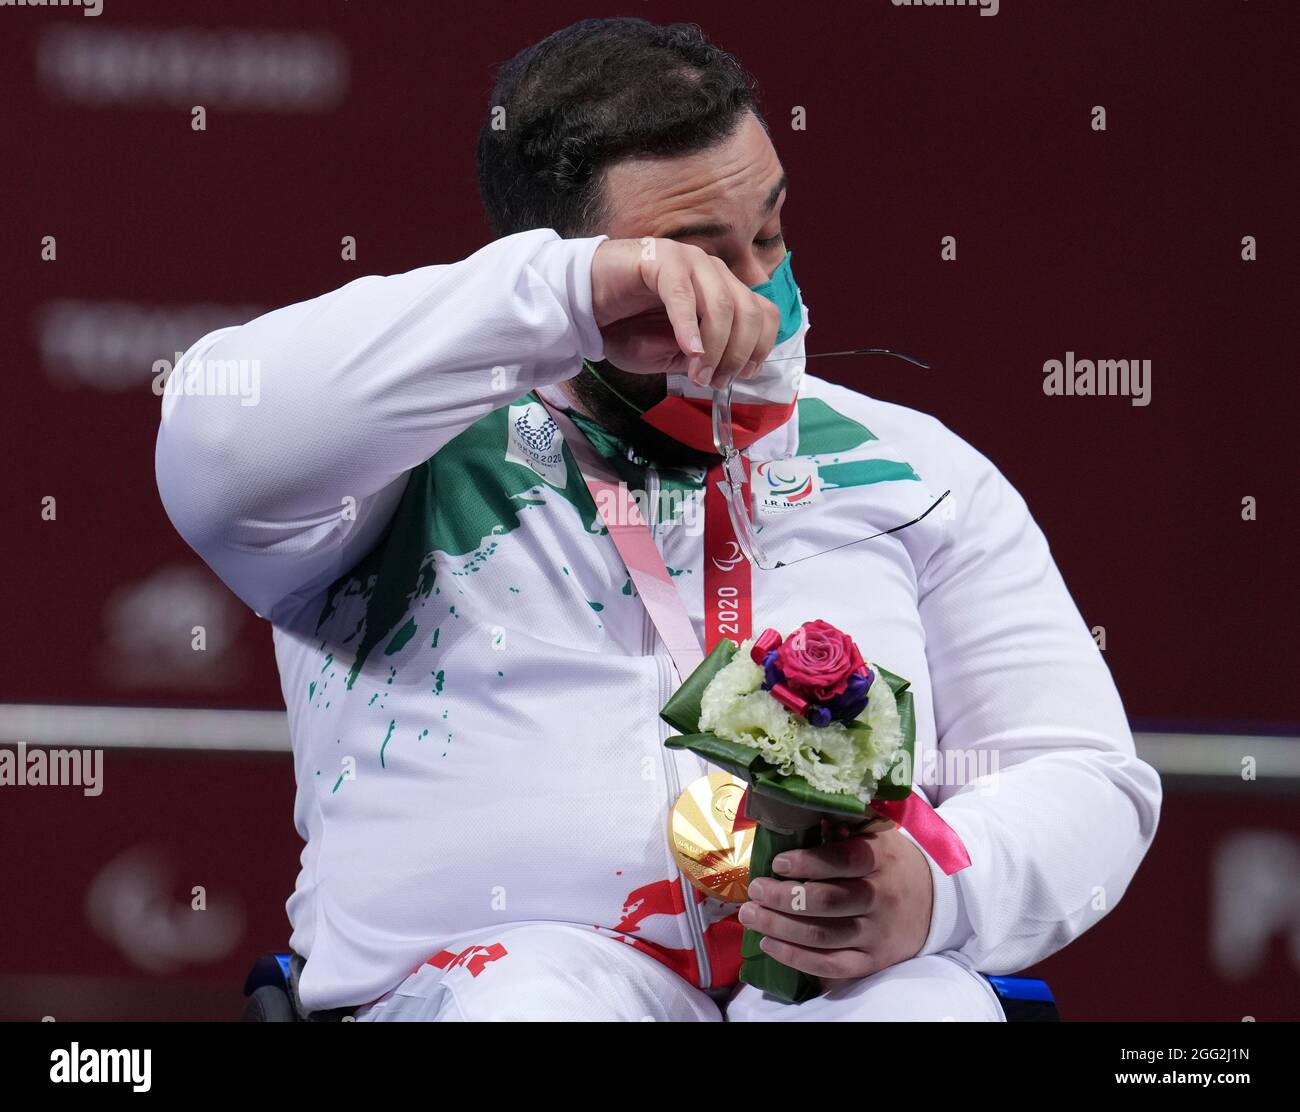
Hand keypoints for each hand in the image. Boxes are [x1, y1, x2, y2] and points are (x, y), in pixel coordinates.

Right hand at [590, 237, 779, 387]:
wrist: (585, 306)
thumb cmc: (629, 327)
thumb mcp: (674, 353)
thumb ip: (704, 356)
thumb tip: (729, 370)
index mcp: (723, 291)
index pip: (764, 313)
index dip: (760, 347)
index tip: (741, 375)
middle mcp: (714, 272)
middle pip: (748, 312)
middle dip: (736, 354)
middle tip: (714, 381)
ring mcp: (689, 261)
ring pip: (721, 305)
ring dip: (714, 347)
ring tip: (697, 373)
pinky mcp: (661, 260)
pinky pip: (683, 295)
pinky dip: (690, 326)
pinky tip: (688, 350)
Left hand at [738, 817, 933, 984]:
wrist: (935, 903)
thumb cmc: (890, 861)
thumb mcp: (875, 834)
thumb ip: (842, 823)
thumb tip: (797, 810)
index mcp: (880, 859)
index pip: (845, 861)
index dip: (809, 862)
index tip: (778, 863)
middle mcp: (880, 897)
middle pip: (828, 902)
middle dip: (784, 897)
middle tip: (755, 890)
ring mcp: (876, 933)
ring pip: (824, 936)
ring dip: (781, 927)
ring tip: (751, 916)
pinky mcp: (871, 961)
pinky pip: (831, 966)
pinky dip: (797, 958)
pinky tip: (770, 945)